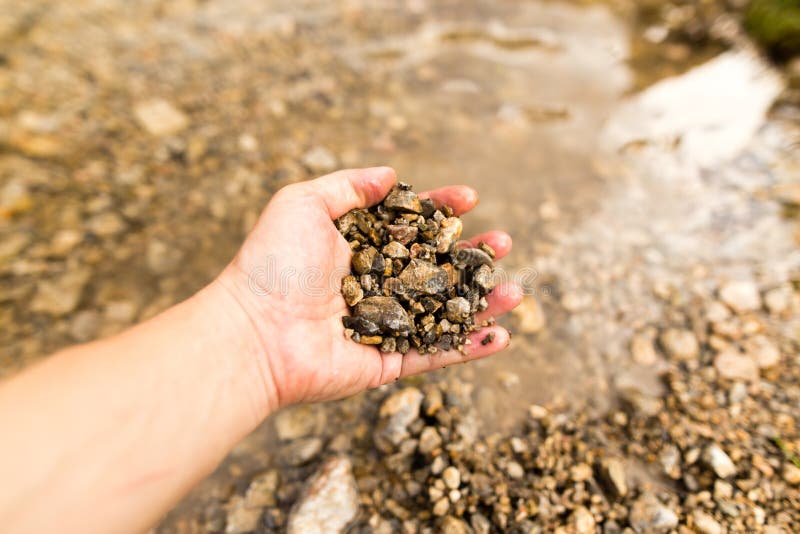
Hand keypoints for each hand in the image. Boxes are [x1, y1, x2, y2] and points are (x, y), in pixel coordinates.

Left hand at [216, 167, 521, 410]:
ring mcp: (384, 324)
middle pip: (436, 267)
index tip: (469, 197)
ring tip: (515, 289)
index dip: (441, 210)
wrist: (254, 331)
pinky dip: (471, 348)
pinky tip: (504, 336)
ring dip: (482, 302)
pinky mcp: (387, 361)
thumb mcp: (302, 203)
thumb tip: (390, 175)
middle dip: (473, 254)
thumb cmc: (273, 264)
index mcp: (357, 247)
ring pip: (444, 311)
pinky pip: (436, 354)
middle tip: (504, 241)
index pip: (410, 224)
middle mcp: (374, 284)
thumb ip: (348, 186)